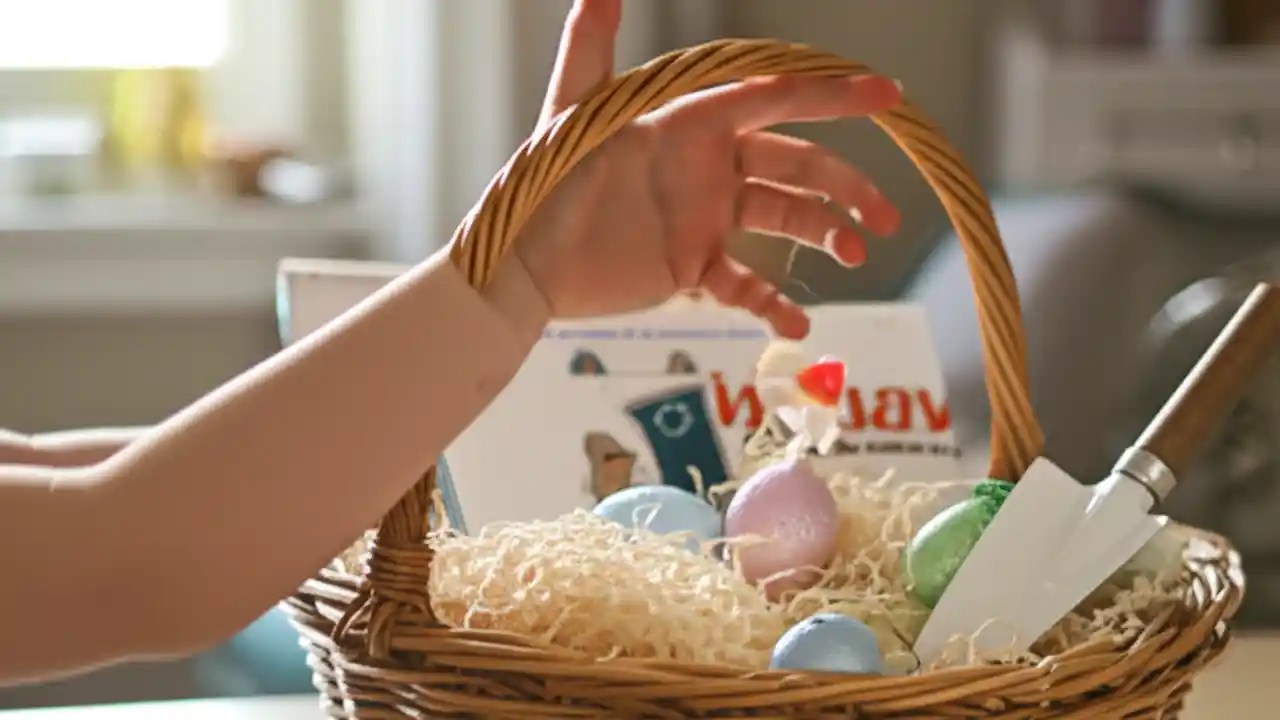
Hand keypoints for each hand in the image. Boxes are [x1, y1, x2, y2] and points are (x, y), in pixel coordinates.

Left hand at [506, 0, 900, 338]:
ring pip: (784, 219)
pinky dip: (773, 303)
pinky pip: (744, 284)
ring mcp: (705, 217)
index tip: (885, 94)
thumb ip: (590, 50)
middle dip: (845, 185)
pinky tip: (797, 322)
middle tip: (886, 216)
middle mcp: (709, 166)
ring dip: (826, 233)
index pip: (773, 100)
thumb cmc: (543, 180)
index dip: (830, 95)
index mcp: (692, 123)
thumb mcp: (571, 113)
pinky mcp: (692, 265)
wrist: (519, 259)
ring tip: (856, 255)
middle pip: (796, 166)